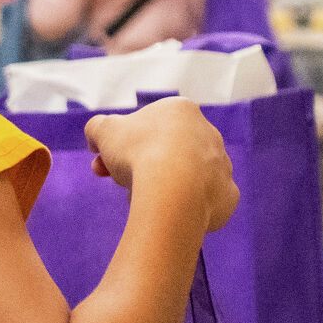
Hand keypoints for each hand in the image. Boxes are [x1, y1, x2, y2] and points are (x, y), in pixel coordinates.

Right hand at [84, 97, 238, 233]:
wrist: (173, 190)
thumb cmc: (140, 153)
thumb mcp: (103, 130)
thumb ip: (98, 127)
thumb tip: (96, 137)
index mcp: (181, 111)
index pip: (147, 126)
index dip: (121, 144)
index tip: (105, 160)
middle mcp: (208, 133)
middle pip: (165, 151)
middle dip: (138, 165)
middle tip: (115, 180)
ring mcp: (221, 165)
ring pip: (183, 176)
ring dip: (159, 185)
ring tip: (138, 199)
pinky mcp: (227, 195)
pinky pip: (202, 200)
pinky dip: (183, 205)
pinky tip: (166, 211)